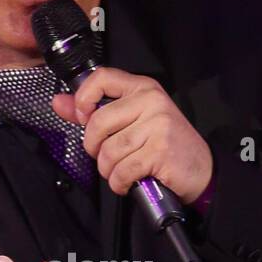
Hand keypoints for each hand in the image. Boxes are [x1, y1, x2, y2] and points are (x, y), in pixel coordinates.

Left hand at [51, 67, 213, 203]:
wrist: (202, 169)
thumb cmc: (165, 144)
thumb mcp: (133, 120)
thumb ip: (94, 111)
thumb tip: (59, 102)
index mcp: (142, 88)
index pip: (101, 78)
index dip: (83, 98)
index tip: (83, 117)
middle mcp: (150, 102)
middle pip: (98, 123)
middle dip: (94, 148)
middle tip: (106, 157)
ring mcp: (157, 126)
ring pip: (109, 152)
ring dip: (108, 171)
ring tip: (120, 172)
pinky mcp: (160, 151)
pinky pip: (122, 171)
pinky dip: (119, 183)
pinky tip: (128, 183)